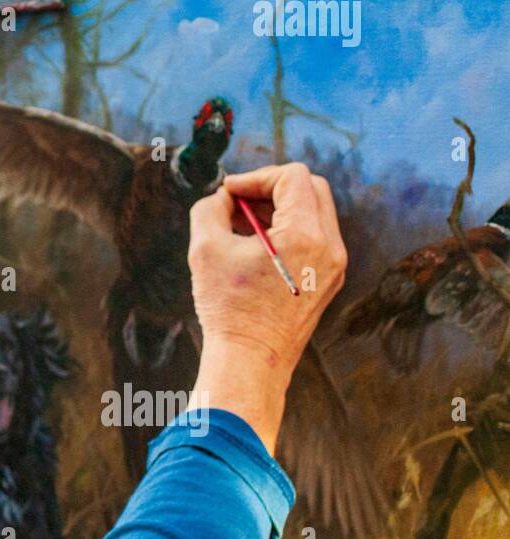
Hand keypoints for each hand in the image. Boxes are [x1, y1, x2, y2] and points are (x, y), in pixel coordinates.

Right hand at [186, 163, 347, 453]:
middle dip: (271, 188)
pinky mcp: (328, 280)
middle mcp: (330, 247)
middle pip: (311, 188)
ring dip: (279, 208)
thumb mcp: (205, 247)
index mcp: (306, 235)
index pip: (292, 177)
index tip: (230, 193)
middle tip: (238, 202)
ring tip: (242, 225)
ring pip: (314, 212)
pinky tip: (255, 247)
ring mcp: (334, 266)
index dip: (256, 176)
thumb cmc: (228, 309)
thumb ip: (210, 208)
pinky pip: (314, 237)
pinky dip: (288, 230)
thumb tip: (222, 197)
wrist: (250, 361)